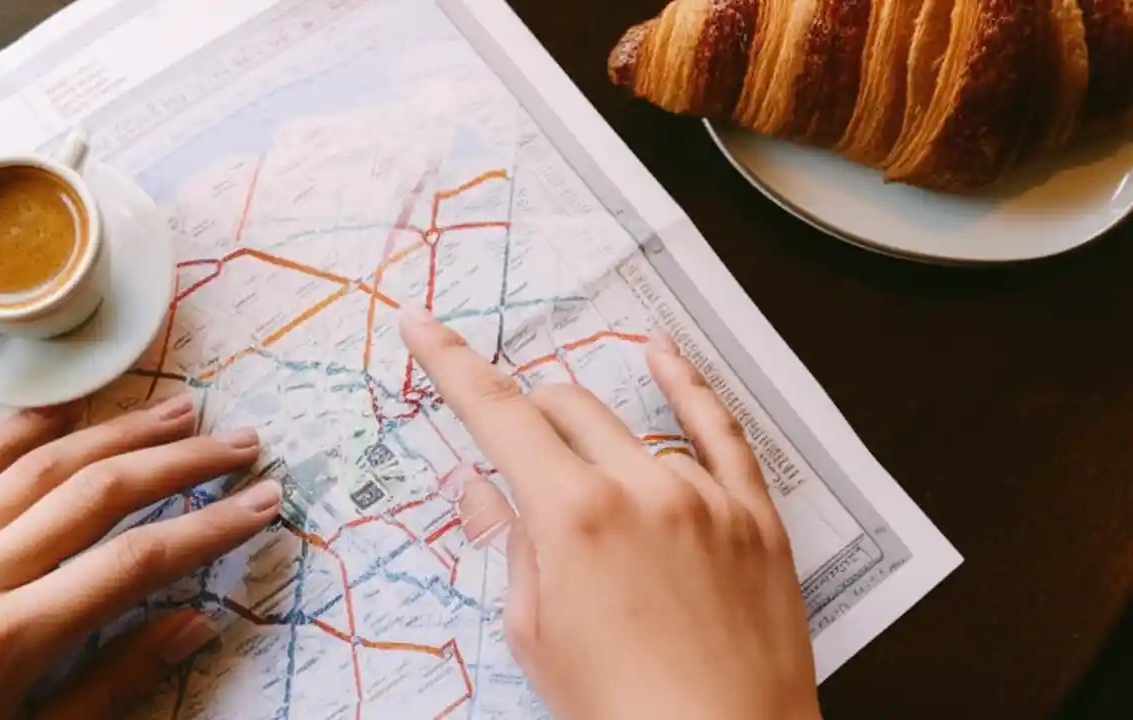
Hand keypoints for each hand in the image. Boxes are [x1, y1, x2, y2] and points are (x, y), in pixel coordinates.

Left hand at [0, 396, 282, 718]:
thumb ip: (112, 685)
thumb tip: (193, 622)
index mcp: (7, 644)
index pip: (137, 563)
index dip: (209, 527)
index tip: (260, 502)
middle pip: (96, 497)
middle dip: (177, 464)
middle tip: (238, 442)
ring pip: (34, 469)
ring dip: (113, 433)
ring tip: (176, 412)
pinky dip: (10, 434)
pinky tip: (60, 412)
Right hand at [401, 308, 819, 719]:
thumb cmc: (622, 711)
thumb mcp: (535, 635)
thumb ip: (509, 544)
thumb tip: (479, 488)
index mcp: (574, 516)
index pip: (497, 416)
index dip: (451, 366)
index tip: (425, 328)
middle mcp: (640, 489)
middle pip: (566, 408)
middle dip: (530, 415)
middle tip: (520, 449)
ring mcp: (704, 497)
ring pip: (635, 436)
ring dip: (603, 453)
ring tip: (607, 520)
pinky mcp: (753, 516)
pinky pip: (723, 431)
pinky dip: (689, 388)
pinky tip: (665, 358)